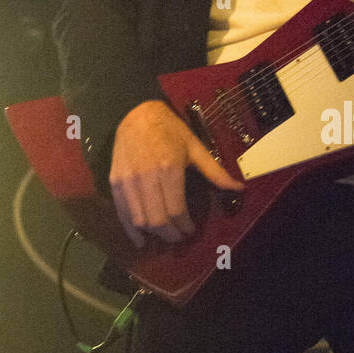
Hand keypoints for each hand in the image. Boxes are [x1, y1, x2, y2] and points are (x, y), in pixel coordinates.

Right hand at [109, 99, 244, 247]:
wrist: (135, 113)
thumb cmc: (168, 129)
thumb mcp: (195, 146)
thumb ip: (215, 171)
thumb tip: (238, 188)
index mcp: (169, 169)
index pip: (176, 211)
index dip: (184, 226)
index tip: (190, 229)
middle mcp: (146, 178)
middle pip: (158, 220)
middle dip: (171, 234)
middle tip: (179, 236)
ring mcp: (128, 181)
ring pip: (140, 220)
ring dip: (154, 234)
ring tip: (165, 235)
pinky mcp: (115, 182)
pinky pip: (121, 213)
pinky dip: (130, 230)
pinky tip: (139, 240)